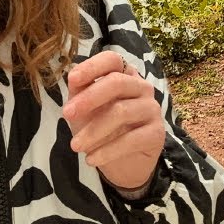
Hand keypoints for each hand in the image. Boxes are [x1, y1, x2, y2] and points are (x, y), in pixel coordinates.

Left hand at [64, 51, 164, 191]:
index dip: (93, 66)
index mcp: (124, 76)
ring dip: (93, 130)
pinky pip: (131, 139)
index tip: (73, 80)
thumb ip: (80, 92)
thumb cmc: (102, 129)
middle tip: (67, 115)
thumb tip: (74, 76)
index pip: (113, 60)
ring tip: (75, 146)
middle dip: (89, 98)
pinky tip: (91, 159)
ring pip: (121, 112)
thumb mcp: (86, 110)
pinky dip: (107, 151)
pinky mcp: (157, 133)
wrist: (123, 163)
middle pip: (117, 82)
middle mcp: (142, 88)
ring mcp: (152, 109)